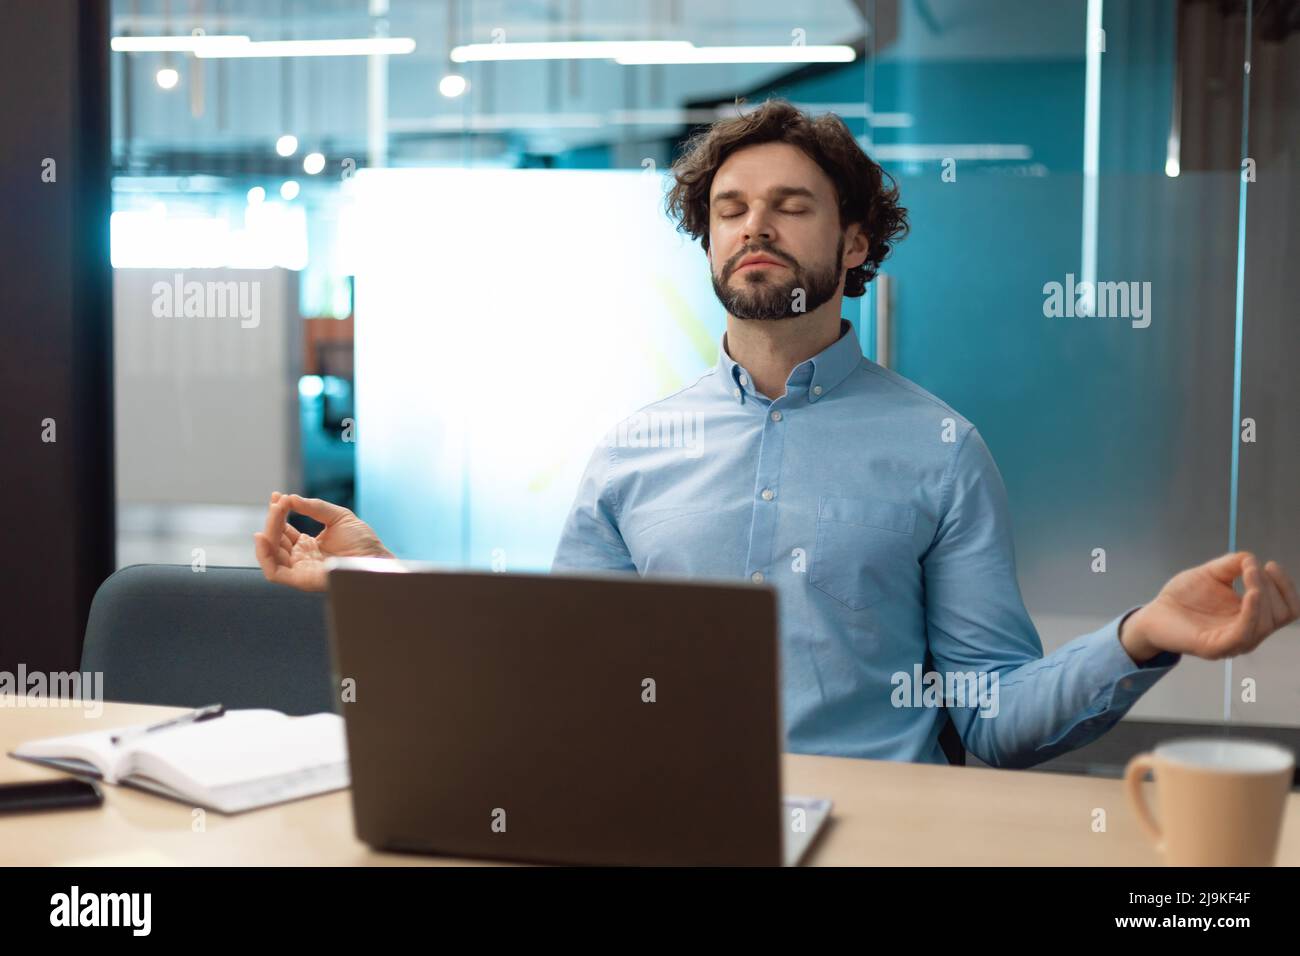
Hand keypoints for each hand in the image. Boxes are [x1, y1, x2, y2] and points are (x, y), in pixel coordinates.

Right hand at [253, 491, 393, 591]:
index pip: (283, 531)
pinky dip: (264, 555)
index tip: (277, 495)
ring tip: (275, 510)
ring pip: (271, 553)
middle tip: (278, 501)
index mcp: (308, 546)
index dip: (278, 513)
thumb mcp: (337, 517)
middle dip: (273, 519)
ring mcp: (300, 569)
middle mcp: (301, 558)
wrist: (376, 559)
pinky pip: (274, 572)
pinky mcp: (301, 580)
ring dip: (268, 531)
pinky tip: (263, 536)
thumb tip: (290, 498)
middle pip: (275, 540)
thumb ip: (314, 507)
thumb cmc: (363, 542)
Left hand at [1120, 552, 1298, 663]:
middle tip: (1252, 569)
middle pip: (1281, 615)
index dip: (1285, 586)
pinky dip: (1252, 612)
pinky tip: (1250, 593)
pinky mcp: (1216, 647)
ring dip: (1263, 595)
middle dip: (1272, 588)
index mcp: (1252, 618)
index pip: (1287, 609)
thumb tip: (1252, 559)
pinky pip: (1244, 633)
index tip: (1270, 564)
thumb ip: (1233, 565)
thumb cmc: (1183, 596)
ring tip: (1249, 574)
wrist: (1153, 613)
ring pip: (1266, 623)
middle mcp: (1248, 633)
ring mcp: (1233, 643)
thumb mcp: (1212, 574)